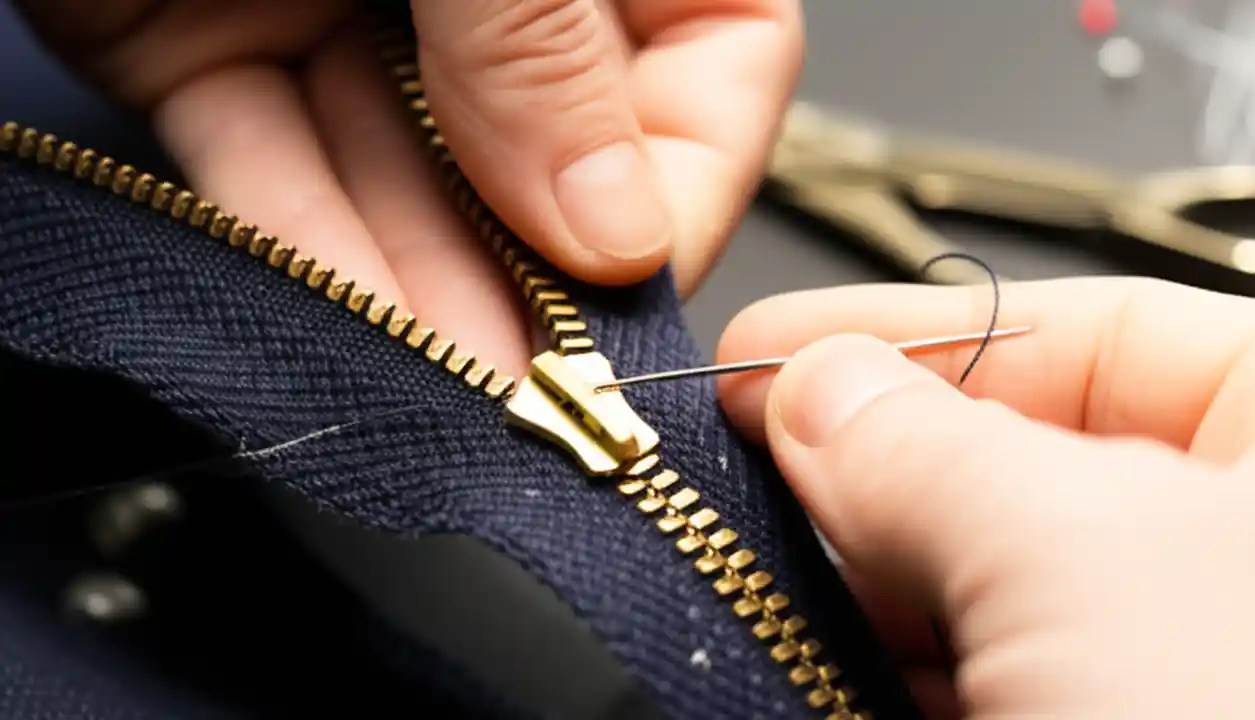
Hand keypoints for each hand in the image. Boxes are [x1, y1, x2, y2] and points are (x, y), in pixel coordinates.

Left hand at [16, 0, 800, 372]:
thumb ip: (542, 38)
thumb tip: (617, 219)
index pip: (709, 48)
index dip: (684, 170)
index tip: (633, 272)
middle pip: (547, 136)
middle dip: (537, 269)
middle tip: (540, 381)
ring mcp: (347, 0)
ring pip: (404, 172)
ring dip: (424, 290)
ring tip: (454, 396)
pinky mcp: (211, 37)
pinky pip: (269, 157)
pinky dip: (299, 247)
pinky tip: (349, 337)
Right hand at [717, 277, 1254, 717]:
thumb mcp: (1077, 561)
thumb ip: (930, 449)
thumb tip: (822, 391)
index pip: (1108, 333)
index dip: (923, 329)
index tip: (785, 345)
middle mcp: (1248, 556)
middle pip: (1030, 456)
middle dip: (880, 458)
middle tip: (761, 451)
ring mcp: (1180, 659)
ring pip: (995, 578)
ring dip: (870, 573)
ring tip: (770, 566)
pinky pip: (991, 674)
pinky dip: (896, 665)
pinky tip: (821, 657)